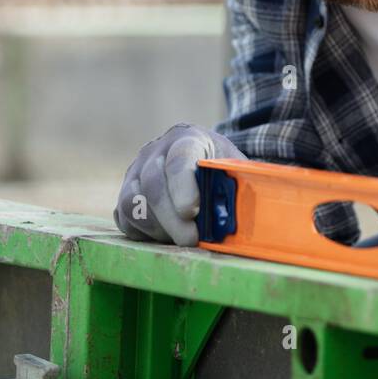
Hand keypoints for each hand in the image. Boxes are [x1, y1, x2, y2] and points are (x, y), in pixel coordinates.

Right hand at [113, 123, 247, 245]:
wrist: (198, 157)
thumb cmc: (220, 169)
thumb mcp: (234, 170)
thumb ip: (239, 186)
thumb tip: (253, 210)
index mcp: (187, 138)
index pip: (179, 158)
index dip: (183, 185)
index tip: (192, 211)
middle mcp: (154, 151)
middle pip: (153, 183)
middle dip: (172, 217)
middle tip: (191, 239)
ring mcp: (135, 171)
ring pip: (132, 202)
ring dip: (158, 227)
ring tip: (182, 239)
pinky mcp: (126, 193)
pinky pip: (124, 218)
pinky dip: (144, 232)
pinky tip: (166, 236)